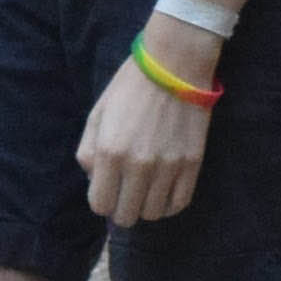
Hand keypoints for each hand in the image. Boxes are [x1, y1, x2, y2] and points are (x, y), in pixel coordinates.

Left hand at [77, 33, 217, 226]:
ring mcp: (168, 167)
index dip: (101, 199)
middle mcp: (138, 165)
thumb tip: (94, 179)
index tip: (107, 188)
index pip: (100, 204)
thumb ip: (88, 151)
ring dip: (145, 206)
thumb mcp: (97, 113)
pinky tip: (164, 191)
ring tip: (146, 190)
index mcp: (110, 152)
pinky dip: (169, 204)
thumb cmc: (131, 86)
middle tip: (126, 191)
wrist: (174, 65)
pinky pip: (179, 203)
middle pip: (126, 215)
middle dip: (121, 207)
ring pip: (153, 214)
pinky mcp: (192, 164)